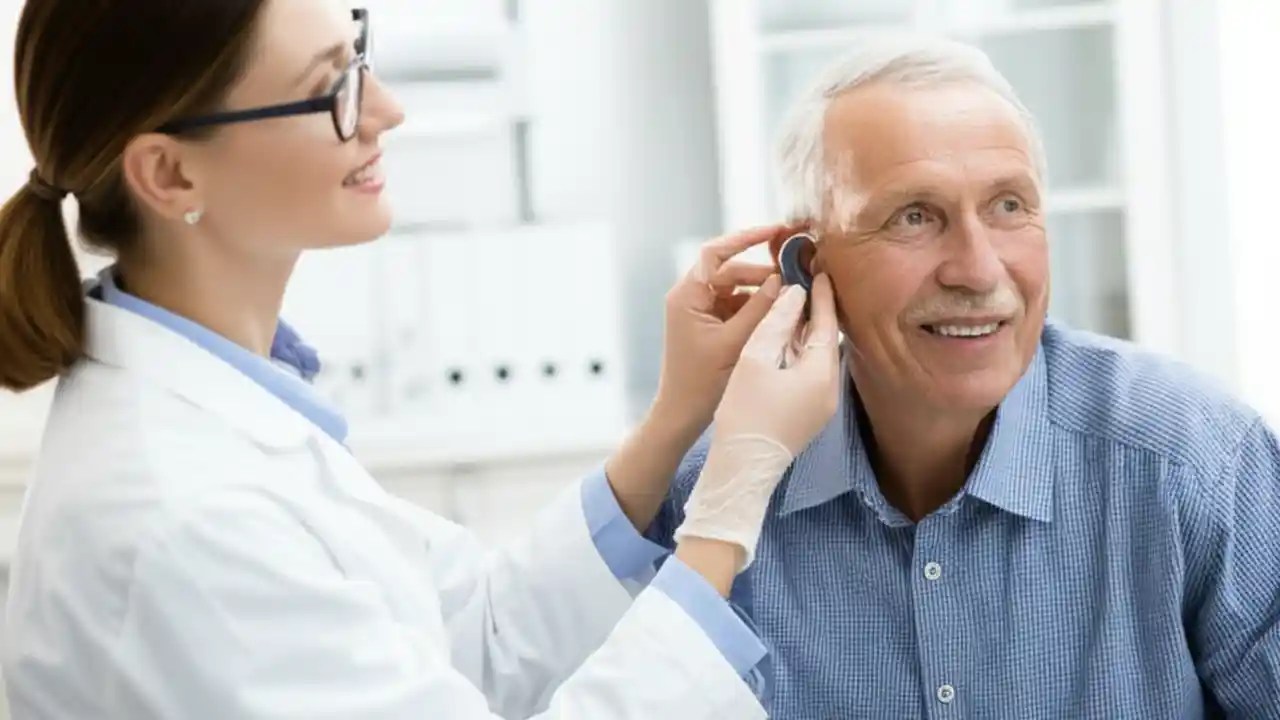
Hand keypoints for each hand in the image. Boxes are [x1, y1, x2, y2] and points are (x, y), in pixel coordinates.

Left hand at [650, 225, 795, 439]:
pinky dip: (755, 307)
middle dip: (762, 272)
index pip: (716, 252)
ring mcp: (698, 311)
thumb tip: (783, 280)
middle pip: (730, 270)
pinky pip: (735, 306)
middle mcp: (689, 297)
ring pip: (736, 288)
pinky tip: (778, 314)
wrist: (682, 415)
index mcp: (687, 295)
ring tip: (791, 298)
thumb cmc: (701, 383)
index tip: (776, 231)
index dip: (746, 237)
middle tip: (796, 275)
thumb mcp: (735, 342)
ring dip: (762, 292)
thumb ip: (760, 308)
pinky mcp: (708, 324)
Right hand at [711, 272, 840, 454]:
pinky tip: (785, 342)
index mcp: (822, 374)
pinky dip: (801, 354)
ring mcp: (823, 405)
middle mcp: (831, 389)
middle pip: (827, 341)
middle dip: (817, 313)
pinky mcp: (811, 414)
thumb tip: (794, 295)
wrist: (742, 466)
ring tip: (792, 307)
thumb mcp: (755, 358)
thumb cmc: (745, 412)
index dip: (823, 297)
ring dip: (807, 334)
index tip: (820, 271)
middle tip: (805, 284)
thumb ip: (777, 322)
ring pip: (819, 358)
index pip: (827, 325)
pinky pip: (812, 374)